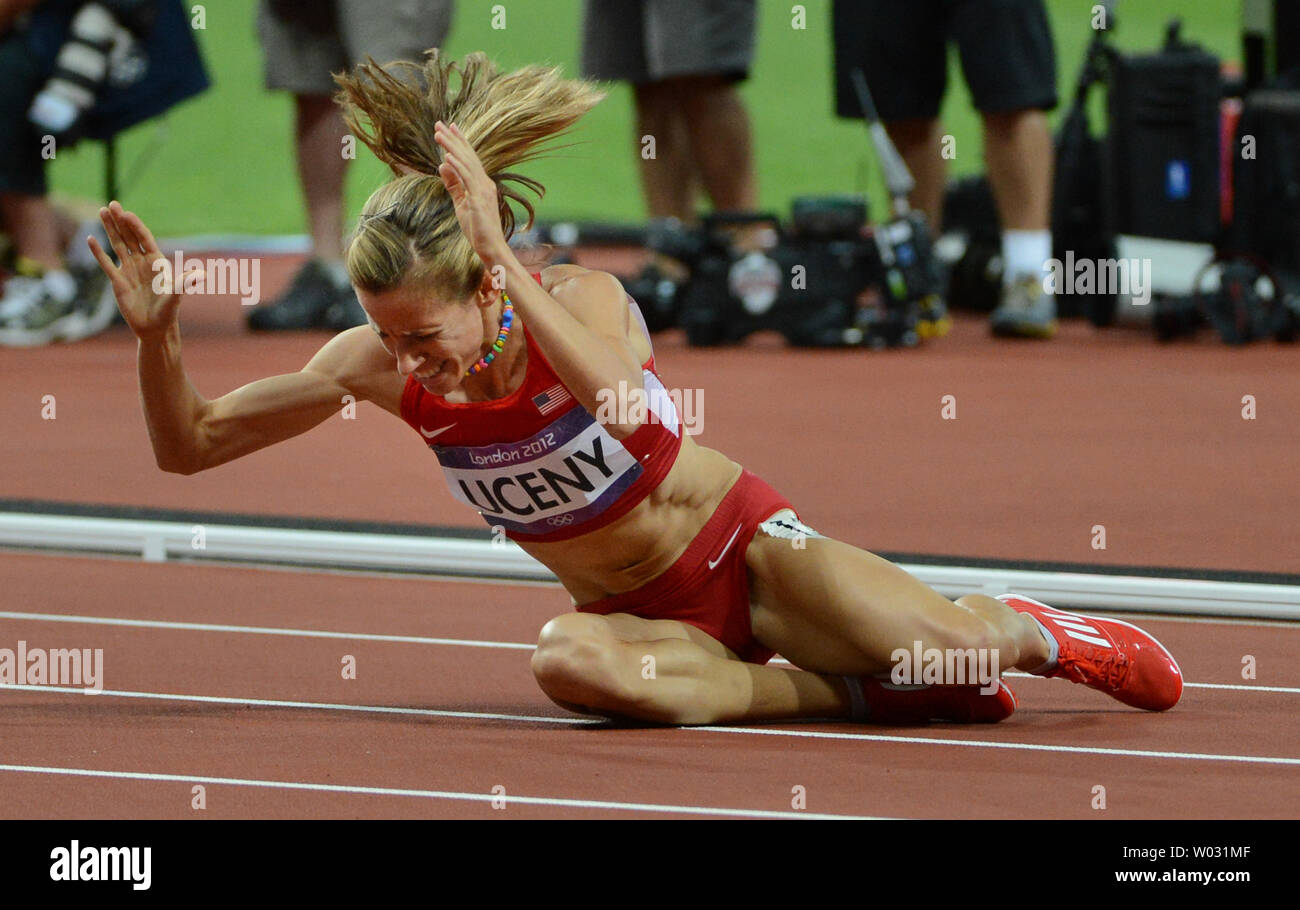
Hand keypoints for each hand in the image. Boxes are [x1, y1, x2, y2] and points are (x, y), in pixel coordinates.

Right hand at [87, 202, 190, 339]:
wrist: (155, 328)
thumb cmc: (168, 312)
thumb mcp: (176, 296)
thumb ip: (185, 283)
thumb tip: (202, 274)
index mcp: (156, 262)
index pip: (144, 238)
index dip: (135, 225)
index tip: (126, 214)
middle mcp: (141, 262)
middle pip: (129, 236)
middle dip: (121, 221)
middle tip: (111, 204)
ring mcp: (128, 270)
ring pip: (118, 244)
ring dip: (110, 229)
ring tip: (102, 212)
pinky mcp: (117, 281)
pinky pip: (106, 263)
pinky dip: (98, 252)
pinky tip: (90, 238)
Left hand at [434, 121, 509, 261]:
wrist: (491, 247)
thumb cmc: (478, 230)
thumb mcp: (461, 204)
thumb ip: (453, 185)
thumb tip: (442, 166)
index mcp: (482, 184)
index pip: (469, 159)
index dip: (460, 142)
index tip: (450, 128)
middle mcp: (485, 183)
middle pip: (467, 156)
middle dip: (453, 139)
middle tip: (440, 123)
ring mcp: (483, 190)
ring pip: (466, 163)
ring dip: (452, 147)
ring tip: (439, 134)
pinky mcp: (479, 199)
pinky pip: (467, 178)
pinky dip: (457, 166)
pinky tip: (447, 156)